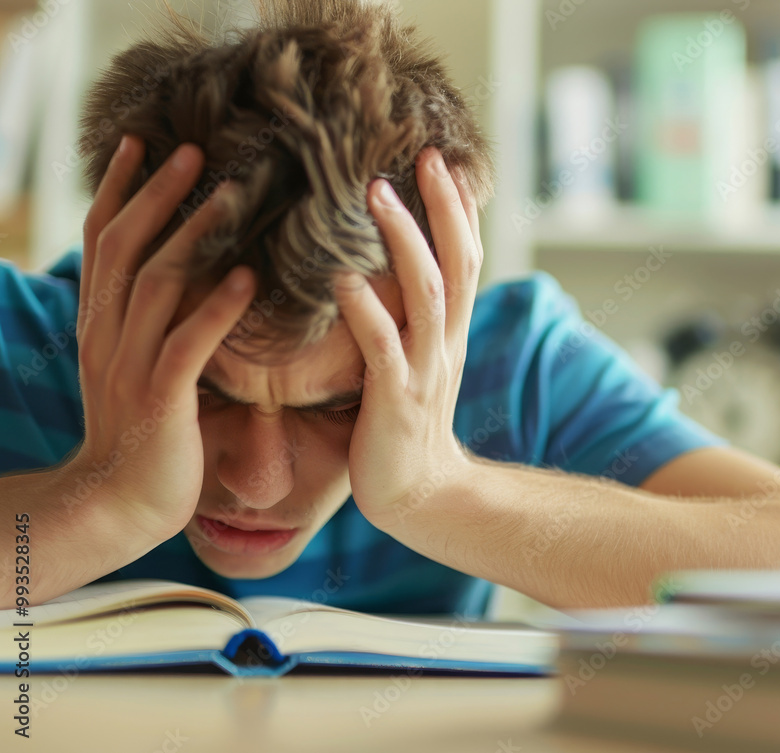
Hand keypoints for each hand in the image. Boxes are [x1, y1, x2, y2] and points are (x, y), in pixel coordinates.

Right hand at [69, 135, 255, 540]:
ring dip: (194, 236)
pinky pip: (187, 345)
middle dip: (158, 194)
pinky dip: (216, 309)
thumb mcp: (136, 367)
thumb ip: (153, 323)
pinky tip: (246, 279)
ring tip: (232, 196)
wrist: (118, 504)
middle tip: (193, 148)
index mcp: (102, 324)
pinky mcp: (160, 400)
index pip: (104, 242)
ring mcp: (130, 366)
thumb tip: (188, 279)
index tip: (146, 144)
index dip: (123, 191)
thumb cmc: (144, 434)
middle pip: (127, 247)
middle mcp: (109, 336)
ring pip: (157, 285)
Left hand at [333, 147, 481, 527]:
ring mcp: (425, 371)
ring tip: (377, 194)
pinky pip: (383, 350)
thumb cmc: (405, 429)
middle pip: (455, 264)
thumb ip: (407, 323)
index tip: (442, 163)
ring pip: (425, 295)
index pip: (464, 261)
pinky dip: (366, 312)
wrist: (419, 497)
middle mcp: (446, 345)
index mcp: (450, 335)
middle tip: (422, 158)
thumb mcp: (417, 366)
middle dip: (442, 209)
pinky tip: (342, 279)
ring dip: (405, 241)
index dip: (459, 212)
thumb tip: (376, 276)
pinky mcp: (395, 401)